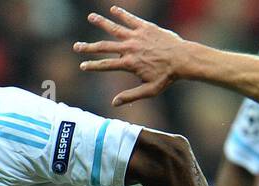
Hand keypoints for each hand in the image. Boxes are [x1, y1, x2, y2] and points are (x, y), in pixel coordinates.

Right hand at [74, 7, 189, 105]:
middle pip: (104, 47)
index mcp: (129, 64)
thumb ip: (130, 96)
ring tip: (91, 17)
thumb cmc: (167, 77)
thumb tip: (114, 103)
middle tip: (76, 46)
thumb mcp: (149, 91)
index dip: (93, 66)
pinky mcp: (145, 27)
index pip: (106, 65)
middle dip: (89, 47)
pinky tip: (113, 9)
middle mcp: (129, 48)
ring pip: (114, 28)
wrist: (182, 59)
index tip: (82, 66)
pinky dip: (121, 14)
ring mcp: (136, 36)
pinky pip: (130, 19)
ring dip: (101, 23)